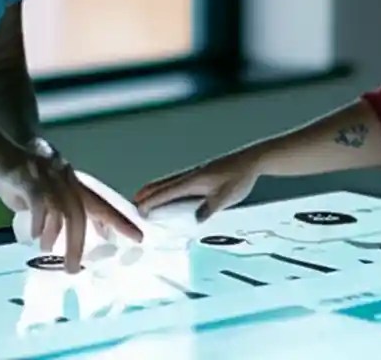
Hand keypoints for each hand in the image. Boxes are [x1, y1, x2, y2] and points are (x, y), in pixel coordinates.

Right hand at [0, 123, 141, 273]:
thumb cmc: (7, 168)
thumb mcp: (29, 193)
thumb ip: (44, 209)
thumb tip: (48, 233)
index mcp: (67, 179)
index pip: (97, 201)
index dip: (117, 219)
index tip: (137, 236)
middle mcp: (62, 174)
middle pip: (84, 210)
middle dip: (85, 242)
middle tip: (77, 268)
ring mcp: (46, 173)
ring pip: (67, 209)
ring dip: (66, 239)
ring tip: (60, 261)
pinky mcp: (27, 174)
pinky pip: (42, 201)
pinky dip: (42, 223)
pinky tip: (36, 238)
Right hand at [133, 149, 261, 221]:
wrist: (250, 161)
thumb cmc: (239, 178)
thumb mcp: (226, 197)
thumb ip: (209, 208)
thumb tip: (195, 219)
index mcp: (193, 181)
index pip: (167, 193)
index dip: (151, 202)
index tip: (138, 210)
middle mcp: (190, 177)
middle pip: (162, 186)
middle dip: (146, 195)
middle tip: (130, 205)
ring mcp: (195, 175)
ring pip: (168, 183)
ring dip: (154, 191)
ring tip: (142, 199)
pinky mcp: (201, 175)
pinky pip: (177, 183)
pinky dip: (166, 189)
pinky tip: (168, 195)